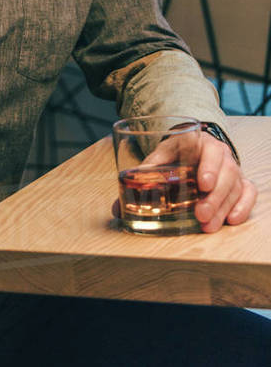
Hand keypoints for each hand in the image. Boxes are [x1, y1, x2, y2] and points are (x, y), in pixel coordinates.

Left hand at [111, 132, 256, 231]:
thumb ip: (142, 177)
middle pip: (225, 173)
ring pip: (236, 186)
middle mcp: (219, 153)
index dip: (208, 167)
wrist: (194, 146)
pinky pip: (249, 193)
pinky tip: (231, 220)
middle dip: (214, 196)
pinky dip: (243, 206)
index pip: (208, 150)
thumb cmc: (175, 154)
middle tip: (200, 214)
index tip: (203, 184)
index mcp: (198, 141)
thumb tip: (116, 208)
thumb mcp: (159, 158)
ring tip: (208, 225)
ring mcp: (232, 168)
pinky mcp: (240, 182)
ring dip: (223, 207)